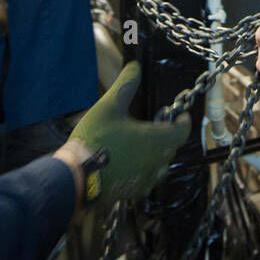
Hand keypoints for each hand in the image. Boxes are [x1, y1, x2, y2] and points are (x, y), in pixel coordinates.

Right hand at [60, 62, 189, 210]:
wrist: (75, 177)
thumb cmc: (94, 140)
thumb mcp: (109, 106)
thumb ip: (126, 85)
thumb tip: (135, 67)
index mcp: (156, 141)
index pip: (183, 131)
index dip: (183, 121)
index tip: (180, 114)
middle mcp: (157, 162)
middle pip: (172, 147)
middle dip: (167, 134)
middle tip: (154, 124)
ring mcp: (146, 180)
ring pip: (160, 164)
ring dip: (155, 152)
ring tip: (139, 142)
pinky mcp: (135, 192)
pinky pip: (147, 178)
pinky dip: (144, 168)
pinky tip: (127, 161)